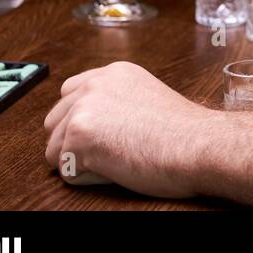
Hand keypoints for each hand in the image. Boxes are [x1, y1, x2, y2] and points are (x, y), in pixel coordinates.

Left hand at [43, 61, 212, 198]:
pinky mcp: (78, 137)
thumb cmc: (184, 132)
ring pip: (55, 149)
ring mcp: (83, 109)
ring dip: (81, 161)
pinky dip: (89, 179)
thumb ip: (118, 99)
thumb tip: (99, 122)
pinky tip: (119, 167)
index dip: (81, 121)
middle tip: (113, 151)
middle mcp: (94, 85)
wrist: (198, 144)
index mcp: (114, 73)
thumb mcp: (148, 97)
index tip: (102, 134)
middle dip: (75, 143)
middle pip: (54, 123)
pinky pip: (67, 172)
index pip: (69, 94)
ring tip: (119, 157)